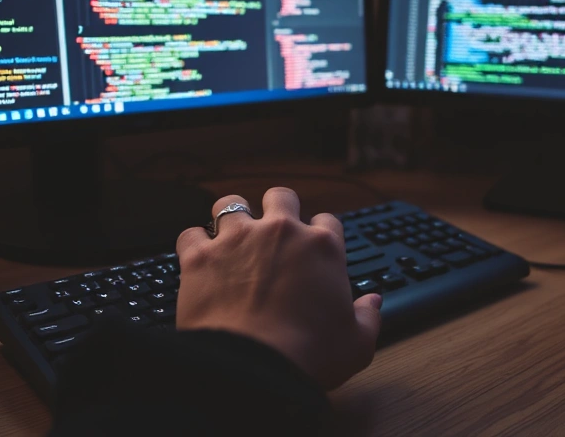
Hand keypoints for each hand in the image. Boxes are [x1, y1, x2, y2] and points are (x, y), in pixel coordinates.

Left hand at [174, 187, 382, 389]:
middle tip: (274, 232)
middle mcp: (281, 232)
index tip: (315, 250)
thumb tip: (373, 302)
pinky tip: (198, 258)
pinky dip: (194, 243)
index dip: (321, 234)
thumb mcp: (356, 343)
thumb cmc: (309, 355)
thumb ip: (369, 317)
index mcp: (323, 247)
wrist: (252, 368)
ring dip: (232, 217)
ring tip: (231, 236)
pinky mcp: (200, 256)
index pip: (327, 221)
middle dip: (278, 208)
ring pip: (231, 204)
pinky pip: (191, 234)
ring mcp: (237, 239)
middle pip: (281, 196)